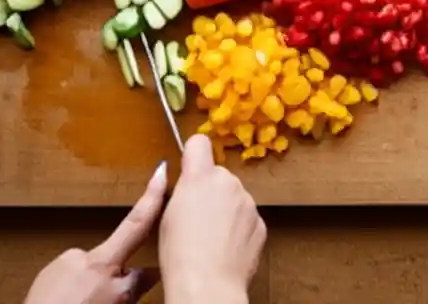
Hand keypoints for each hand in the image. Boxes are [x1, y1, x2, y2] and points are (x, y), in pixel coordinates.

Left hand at [24, 162, 165, 303]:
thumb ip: (133, 287)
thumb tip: (151, 273)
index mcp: (103, 264)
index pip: (136, 224)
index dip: (152, 197)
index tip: (161, 170)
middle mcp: (82, 257)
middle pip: (114, 258)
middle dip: (117, 276)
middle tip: (105, 300)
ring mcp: (62, 263)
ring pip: (92, 272)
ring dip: (93, 288)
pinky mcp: (47, 272)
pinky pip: (72, 278)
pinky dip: (75, 292)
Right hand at [160, 135, 265, 303]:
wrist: (208, 285)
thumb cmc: (179, 253)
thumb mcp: (167, 215)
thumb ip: (182, 189)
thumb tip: (187, 179)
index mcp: (200, 177)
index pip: (199, 142)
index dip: (193, 154)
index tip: (189, 169)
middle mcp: (228, 182)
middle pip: (218, 173)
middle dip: (210, 189)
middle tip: (197, 217)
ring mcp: (248, 202)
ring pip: (235, 197)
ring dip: (226, 209)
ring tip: (212, 238)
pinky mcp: (260, 223)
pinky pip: (247, 218)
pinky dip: (238, 228)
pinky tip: (226, 248)